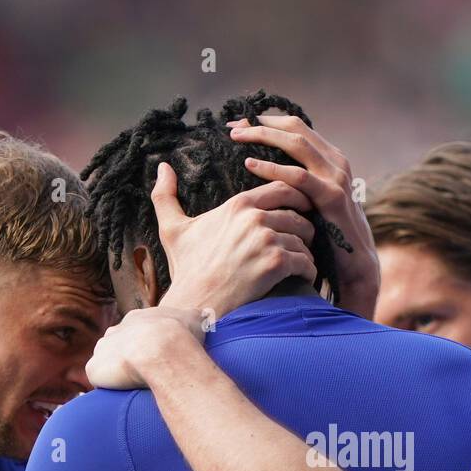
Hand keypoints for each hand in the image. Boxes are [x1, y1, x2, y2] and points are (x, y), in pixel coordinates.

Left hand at [86, 306, 204, 390]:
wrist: (162, 351)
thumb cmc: (182, 336)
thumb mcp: (196, 320)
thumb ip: (198, 317)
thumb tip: (209, 315)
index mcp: (136, 319)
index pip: (137, 334)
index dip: (147, 349)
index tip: (158, 360)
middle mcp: (114, 331)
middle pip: (117, 347)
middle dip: (128, 360)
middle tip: (145, 375)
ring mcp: (102, 350)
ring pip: (106, 364)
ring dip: (116, 374)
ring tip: (133, 387)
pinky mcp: (94, 369)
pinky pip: (98, 380)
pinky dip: (108, 387)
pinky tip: (122, 394)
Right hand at [153, 161, 318, 318]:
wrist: (195, 302)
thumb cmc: (187, 269)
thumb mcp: (172, 229)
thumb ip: (166, 195)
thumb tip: (162, 167)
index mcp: (238, 205)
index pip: (281, 188)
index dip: (298, 198)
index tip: (303, 208)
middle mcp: (254, 218)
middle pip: (298, 215)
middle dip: (306, 228)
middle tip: (306, 240)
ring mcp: (267, 240)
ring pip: (304, 240)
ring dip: (306, 252)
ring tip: (303, 261)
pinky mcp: (276, 264)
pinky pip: (306, 262)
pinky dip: (309, 271)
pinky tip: (305, 277)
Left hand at [228, 115, 379, 319]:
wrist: (355, 266)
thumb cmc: (329, 238)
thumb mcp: (314, 202)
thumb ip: (299, 184)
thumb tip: (265, 170)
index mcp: (330, 160)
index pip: (296, 129)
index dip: (267, 122)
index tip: (239, 122)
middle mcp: (336, 162)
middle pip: (295, 128)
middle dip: (261, 124)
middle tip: (233, 125)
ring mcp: (336, 178)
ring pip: (296, 143)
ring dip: (264, 137)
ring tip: (237, 137)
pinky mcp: (332, 197)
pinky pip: (298, 176)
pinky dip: (273, 168)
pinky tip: (250, 165)